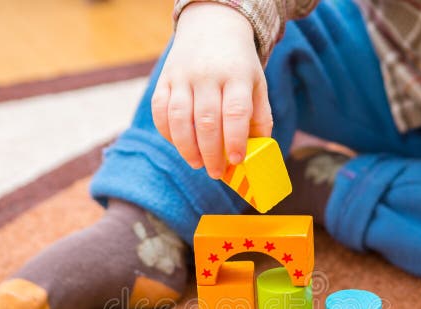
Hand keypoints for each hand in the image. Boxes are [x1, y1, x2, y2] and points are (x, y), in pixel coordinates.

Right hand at [151, 2, 272, 178]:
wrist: (212, 25)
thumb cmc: (238, 64)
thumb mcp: (257, 84)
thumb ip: (260, 117)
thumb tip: (257, 151)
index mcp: (236, 76)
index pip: (235, 112)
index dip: (234, 140)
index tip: (235, 160)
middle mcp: (208, 75)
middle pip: (206, 120)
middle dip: (211, 152)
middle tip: (216, 172)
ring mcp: (183, 76)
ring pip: (180, 119)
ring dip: (187, 148)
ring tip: (197, 164)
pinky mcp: (164, 80)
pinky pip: (160, 111)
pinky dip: (168, 133)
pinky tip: (180, 145)